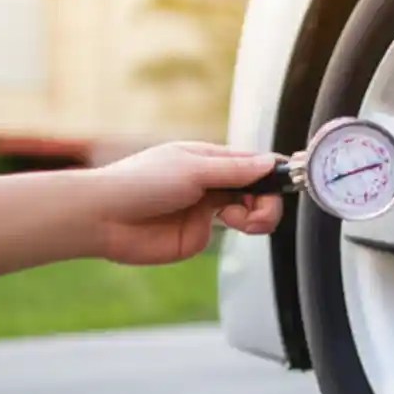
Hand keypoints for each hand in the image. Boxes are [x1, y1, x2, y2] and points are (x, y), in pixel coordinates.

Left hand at [89, 141, 283, 264]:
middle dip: (267, 199)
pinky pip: (232, 230)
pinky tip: (229, 224)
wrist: (103, 219)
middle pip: (256, 189)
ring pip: (248, 210)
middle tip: (261, 211)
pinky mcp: (199, 234)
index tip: (290, 181)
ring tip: (245, 220)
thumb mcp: (193, 169)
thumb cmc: (139, 183)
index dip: (273, 171)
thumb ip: (234, 170)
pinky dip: (241, 227)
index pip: (252, 162)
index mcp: (207, 159)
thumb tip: (271, 163)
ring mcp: (205, 208)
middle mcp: (210, 182)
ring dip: (257, 214)